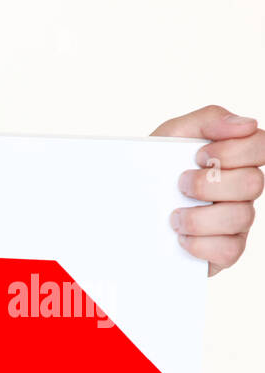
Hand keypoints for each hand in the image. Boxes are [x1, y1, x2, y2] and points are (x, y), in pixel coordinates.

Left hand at [152, 105, 263, 275]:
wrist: (122, 216)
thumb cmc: (153, 172)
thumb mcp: (170, 137)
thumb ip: (208, 120)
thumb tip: (246, 124)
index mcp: (234, 160)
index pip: (261, 147)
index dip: (236, 151)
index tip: (200, 156)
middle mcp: (241, 190)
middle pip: (253, 183)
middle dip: (209, 184)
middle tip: (180, 185)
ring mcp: (235, 222)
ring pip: (241, 217)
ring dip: (199, 217)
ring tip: (172, 217)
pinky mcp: (224, 251)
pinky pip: (230, 250)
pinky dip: (201, 244)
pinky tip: (180, 239)